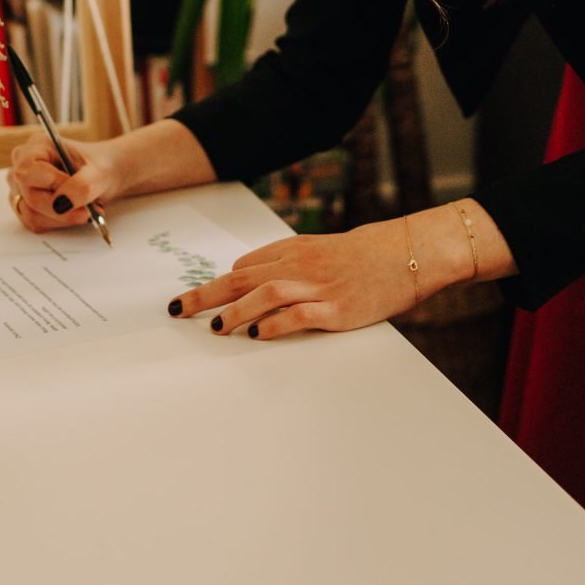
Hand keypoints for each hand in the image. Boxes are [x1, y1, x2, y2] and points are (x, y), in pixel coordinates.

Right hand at [8, 133, 120, 232]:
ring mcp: (21, 187)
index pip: (29, 171)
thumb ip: (83, 186)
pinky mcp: (25, 206)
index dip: (53, 185)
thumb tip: (62, 204)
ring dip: (63, 218)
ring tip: (86, 209)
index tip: (80, 191)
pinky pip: (36, 223)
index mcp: (37, 146)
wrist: (105, 176)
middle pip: (31, 196)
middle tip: (89, 209)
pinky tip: (74, 212)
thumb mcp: (100, 173)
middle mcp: (23, 165)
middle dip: (63, 208)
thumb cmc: (100, 167)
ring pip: (32, 214)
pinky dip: (59, 222)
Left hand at [172, 221, 415, 338]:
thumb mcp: (320, 249)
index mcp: (295, 250)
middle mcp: (301, 265)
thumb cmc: (364, 255)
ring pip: (266, 293)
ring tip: (216, 328)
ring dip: (236, 311)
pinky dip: (276, 324)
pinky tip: (259, 334)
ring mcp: (319, 286)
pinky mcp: (337, 308)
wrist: (406, 254)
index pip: (245, 266)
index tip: (194, 299)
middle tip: (178, 309)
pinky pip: (299, 314)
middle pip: (242, 278)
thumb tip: (248, 275)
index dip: (218, 285)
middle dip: (206, 295)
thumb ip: (286, 261)